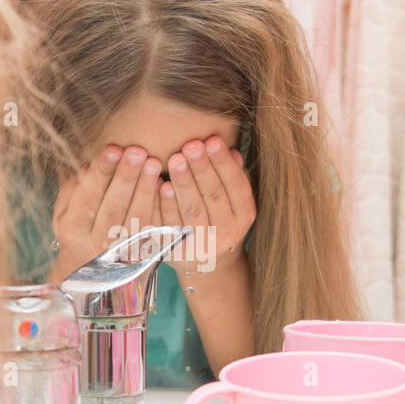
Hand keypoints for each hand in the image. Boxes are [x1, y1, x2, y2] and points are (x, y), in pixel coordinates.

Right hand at [49, 144, 163, 279]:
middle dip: (126, 178)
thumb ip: (73, 189)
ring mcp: (121, 252)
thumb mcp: (64, 212)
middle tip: (137, 151)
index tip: (114, 148)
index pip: (87, 196)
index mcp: (72, 229)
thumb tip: (89, 167)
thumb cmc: (78, 229)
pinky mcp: (141, 256)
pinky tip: (164, 185)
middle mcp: (95, 244)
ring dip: (146, 189)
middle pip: (113, 208)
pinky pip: (152, 230)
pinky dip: (159, 207)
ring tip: (153, 163)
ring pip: (135, 219)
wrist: (93, 274)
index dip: (101, 173)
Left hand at [160, 136, 255, 275]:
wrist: (205, 263)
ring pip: (193, 212)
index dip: (224, 164)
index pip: (237, 186)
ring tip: (176, 159)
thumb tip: (232, 151)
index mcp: (244, 216)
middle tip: (191, 146)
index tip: (212, 140)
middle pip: (214, 197)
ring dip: (184, 184)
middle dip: (202, 169)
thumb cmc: (218, 218)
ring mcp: (203, 246)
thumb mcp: (232, 199)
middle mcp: (227, 233)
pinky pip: (170, 226)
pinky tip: (161, 185)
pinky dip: (165, 205)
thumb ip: (232, 176)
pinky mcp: (179, 252)